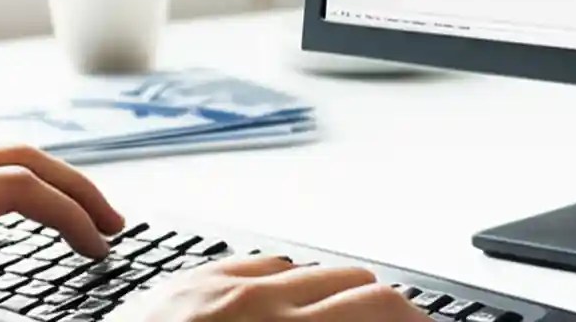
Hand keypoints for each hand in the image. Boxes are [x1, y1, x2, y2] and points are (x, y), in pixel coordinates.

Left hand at [109, 255, 427, 321]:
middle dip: (389, 311)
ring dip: (340, 297)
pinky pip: (259, 265)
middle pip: (358, 283)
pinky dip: (287, 286)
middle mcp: (253, 301)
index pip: (380, 308)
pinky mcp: (186, 279)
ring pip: (313, 269)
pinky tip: (285, 310)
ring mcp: (217, 284)